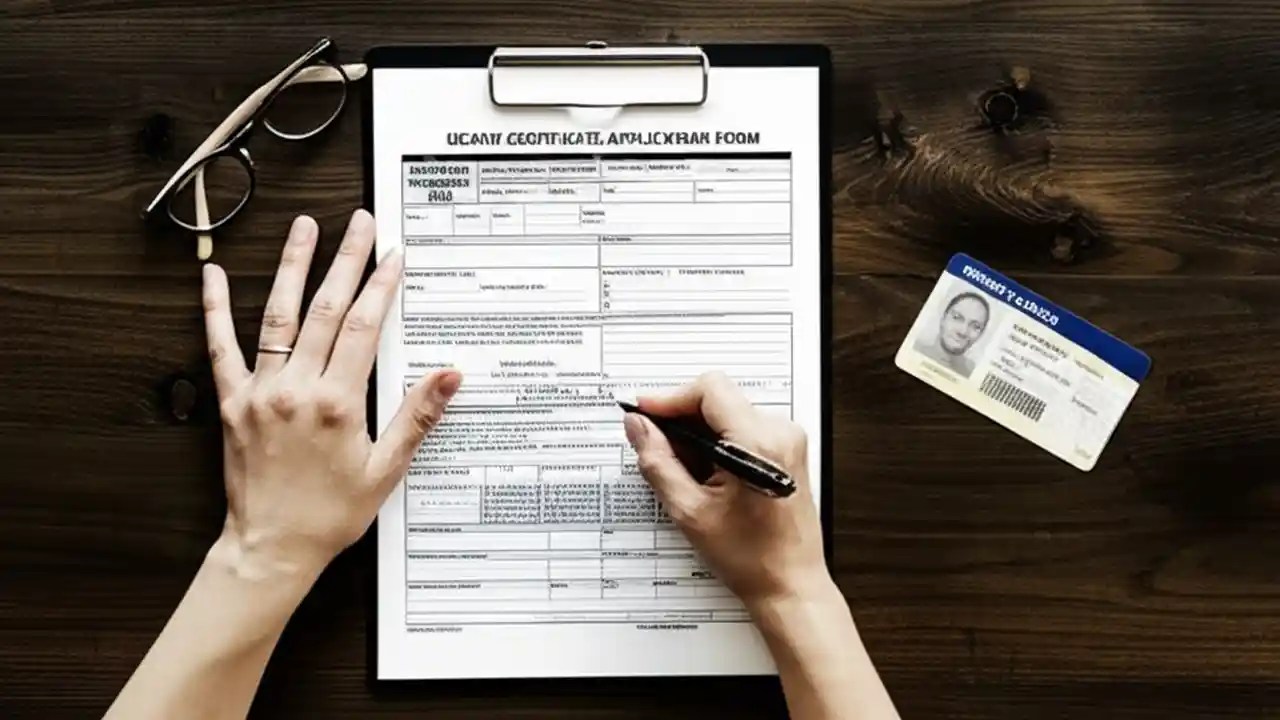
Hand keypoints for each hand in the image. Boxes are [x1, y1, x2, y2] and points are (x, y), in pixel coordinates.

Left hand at [201, 210, 460, 578]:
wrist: (272, 549)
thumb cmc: (329, 515)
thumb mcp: (386, 470)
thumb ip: (417, 416)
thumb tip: (449, 376)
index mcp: (338, 403)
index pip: (363, 328)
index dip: (381, 286)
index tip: (394, 255)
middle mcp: (297, 389)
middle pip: (325, 309)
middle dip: (347, 260)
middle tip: (361, 223)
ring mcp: (260, 392)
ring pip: (278, 315)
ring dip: (293, 266)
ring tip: (304, 228)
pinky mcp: (232, 402)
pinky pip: (221, 347)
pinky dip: (215, 309)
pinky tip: (211, 276)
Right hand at [623, 372, 829, 610]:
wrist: (791, 585)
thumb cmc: (753, 558)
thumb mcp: (690, 511)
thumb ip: (658, 462)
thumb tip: (638, 427)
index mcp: (760, 443)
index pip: (709, 389)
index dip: (670, 398)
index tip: (646, 415)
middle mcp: (781, 434)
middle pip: (717, 398)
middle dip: (681, 419)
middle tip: (656, 448)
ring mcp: (787, 440)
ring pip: (727, 412)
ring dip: (698, 433)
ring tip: (686, 473)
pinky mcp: (786, 450)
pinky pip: (742, 428)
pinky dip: (716, 442)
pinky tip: (706, 475)